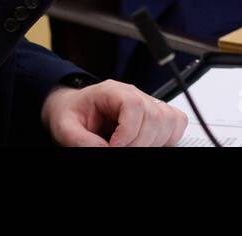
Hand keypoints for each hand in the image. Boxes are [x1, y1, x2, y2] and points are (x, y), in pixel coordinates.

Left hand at [41, 80, 187, 147]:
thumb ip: (80, 139)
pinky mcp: (155, 117)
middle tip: (120, 150)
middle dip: (140, 142)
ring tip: (134, 148)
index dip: (129, 130)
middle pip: (155, 115)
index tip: (114, 146)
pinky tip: (149, 144)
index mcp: (111, 91)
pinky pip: (176, 123)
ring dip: (155, 141)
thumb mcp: (65, 127)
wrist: (74, 109)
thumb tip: (104, 149)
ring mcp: (147, 104)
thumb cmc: (72, 114)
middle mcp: (133, 95)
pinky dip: (168, 138)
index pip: (134, 104)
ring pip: (169, 120)